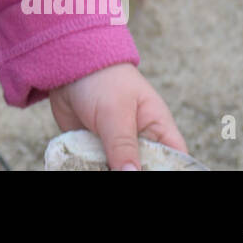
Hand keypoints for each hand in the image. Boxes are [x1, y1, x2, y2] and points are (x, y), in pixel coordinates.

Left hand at [47, 62, 186, 169]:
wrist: (68, 67)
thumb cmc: (102, 80)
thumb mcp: (115, 112)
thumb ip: (123, 145)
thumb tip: (132, 174)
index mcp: (157, 129)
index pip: (175, 159)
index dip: (171, 170)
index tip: (155, 174)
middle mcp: (139, 142)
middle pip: (145, 169)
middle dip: (132, 172)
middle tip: (116, 169)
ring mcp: (116, 148)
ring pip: (118, 170)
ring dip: (108, 171)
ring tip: (99, 166)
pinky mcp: (95, 149)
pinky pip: (97, 166)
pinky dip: (92, 168)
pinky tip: (85, 165)